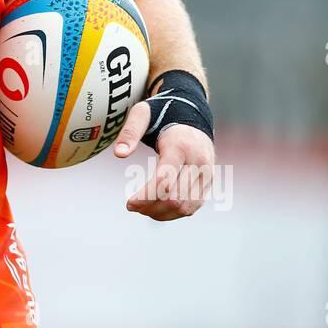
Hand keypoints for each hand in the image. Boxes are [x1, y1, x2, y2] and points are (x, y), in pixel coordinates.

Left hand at [113, 103, 215, 220]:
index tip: (129, 203)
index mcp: (181, 146)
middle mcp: (198, 162)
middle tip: (132, 206)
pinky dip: (174, 213)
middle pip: (175, 198)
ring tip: (142, 209)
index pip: (165, 180)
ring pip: (186, 207)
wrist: (192, 113)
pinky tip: (156, 209)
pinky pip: (193, 207)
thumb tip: (119, 154)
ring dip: (162, 214)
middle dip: (151, 207)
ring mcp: (207, 174)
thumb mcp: (143, 114)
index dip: (146, 196)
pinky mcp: (209, 182)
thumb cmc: (162, 114)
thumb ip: (130, 132)